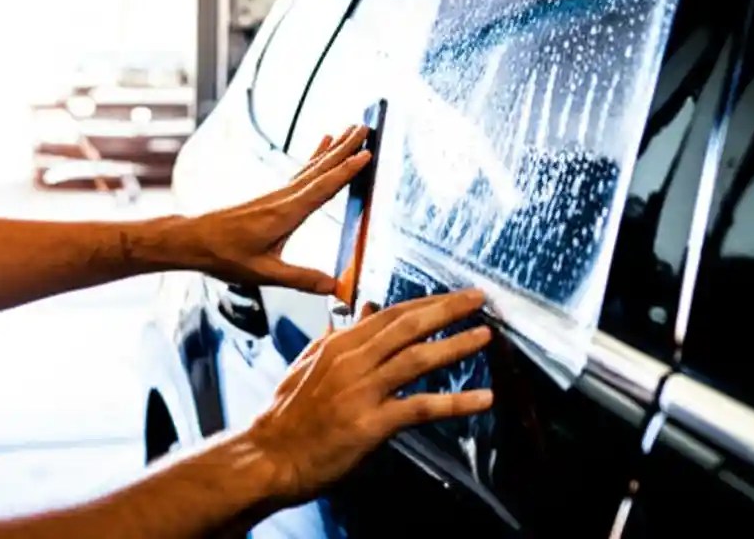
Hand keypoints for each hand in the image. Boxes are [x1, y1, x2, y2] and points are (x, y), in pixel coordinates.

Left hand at [178, 126, 370, 293]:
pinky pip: (302, 171)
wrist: (192, 240)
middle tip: (366, 128)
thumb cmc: (224, 256)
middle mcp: (284, 198)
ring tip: (351, 130)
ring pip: (312, 166)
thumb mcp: (265, 273)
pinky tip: (321, 147)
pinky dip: (315, 157)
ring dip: (334, 148)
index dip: (347, 171)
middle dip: (345, 148)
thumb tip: (335, 287)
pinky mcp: (272, 196)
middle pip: (321, 168)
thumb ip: (302, 279)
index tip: (367, 153)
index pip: (323, 188)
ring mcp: (277, 194)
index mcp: (285, 213)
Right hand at [245, 290, 493, 504]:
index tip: (454, 296)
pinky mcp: (370, 423)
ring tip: (484, 336)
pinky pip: (420, 407)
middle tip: (478, 299)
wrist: (269, 457)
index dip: (427, 302)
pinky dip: (455, 402)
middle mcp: (351, 361)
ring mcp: (361, 391)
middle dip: (447, 309)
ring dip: (455, 345)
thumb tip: (364, 308)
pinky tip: (481, 399)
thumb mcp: (310, 364)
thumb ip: (340, 336)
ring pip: (417, 358)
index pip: (391, 313)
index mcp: (339, 344)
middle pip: (407, 325)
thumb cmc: (288, 415)